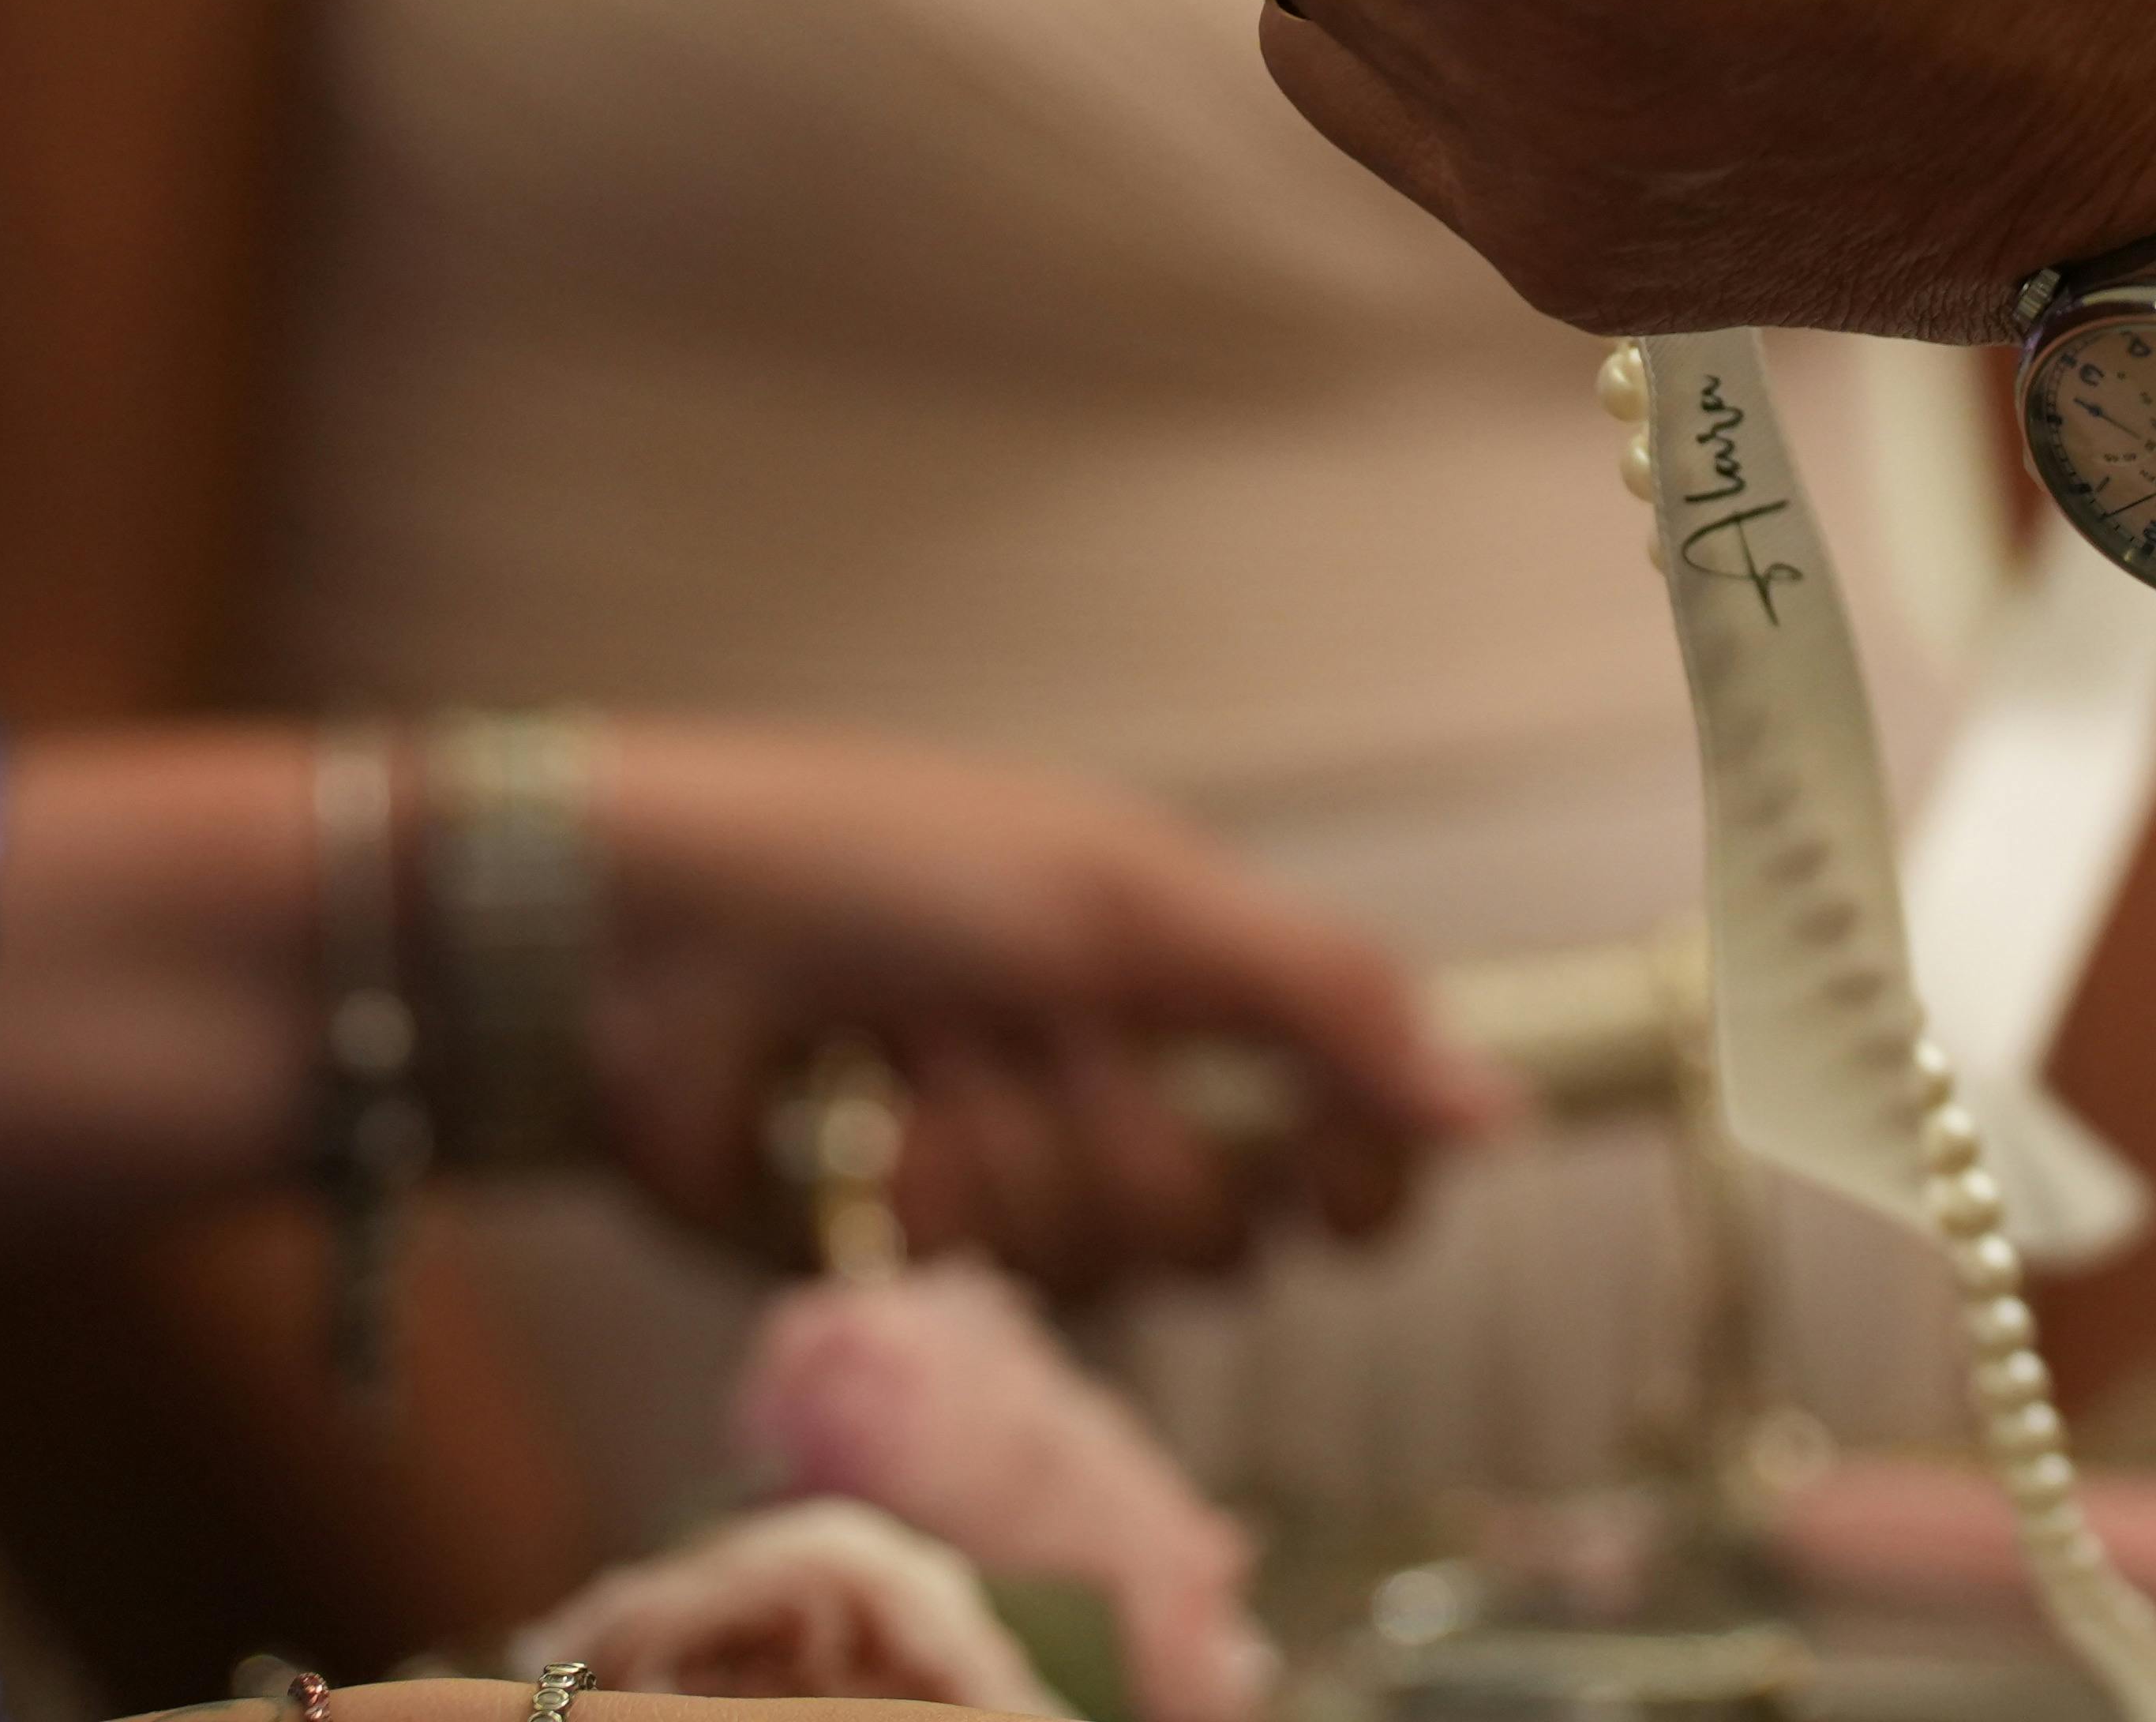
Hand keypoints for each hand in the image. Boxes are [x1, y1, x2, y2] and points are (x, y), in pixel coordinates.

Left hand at [585, 725, 1507, 1291]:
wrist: (652, 924)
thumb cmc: (899, 863)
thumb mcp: (1138, 896)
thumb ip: (1327, 1000)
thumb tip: (1503, 1115)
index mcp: (1188, 995)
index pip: (1340, 1137)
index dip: (1356, 1180)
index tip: (1342, 1195)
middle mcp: (1112, 1102)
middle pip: (1216, 1226)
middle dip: (1123, 1136)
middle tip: (1040, 1032)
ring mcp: (1002, 1193)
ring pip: (1086, 1265)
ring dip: (995, 1148)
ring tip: (909, 1051)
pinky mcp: (895, 1268)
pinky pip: (962, 1292)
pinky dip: (900, 1191)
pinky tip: (843, 1115)